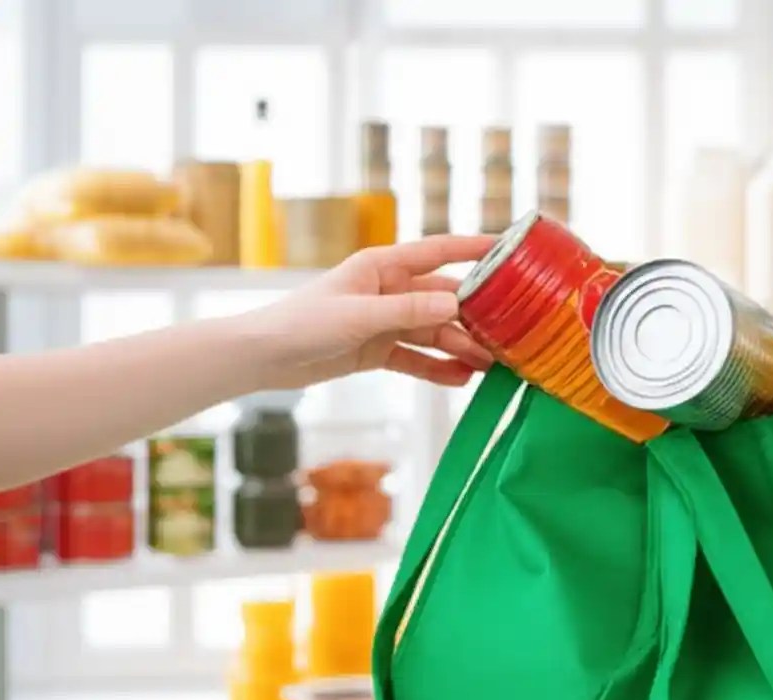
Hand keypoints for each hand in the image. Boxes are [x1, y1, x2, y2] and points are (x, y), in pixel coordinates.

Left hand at [241, 235, 496, 388]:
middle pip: (443, 299)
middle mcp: (389, 290)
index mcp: (383, 267)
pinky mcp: (379, 350)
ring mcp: (386, 321)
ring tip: (490, 366)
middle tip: (507, 333)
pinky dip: (438, 368)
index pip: (438, 251)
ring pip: (434, 331)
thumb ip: (409, 310)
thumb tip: (457, 303)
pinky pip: (417, 357)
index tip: (509, 247)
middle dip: (474, 316)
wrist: (263, 358)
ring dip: (461, 347)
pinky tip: (461, 379)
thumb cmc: (302, 323)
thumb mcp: (359, 316)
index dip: (473, 248)